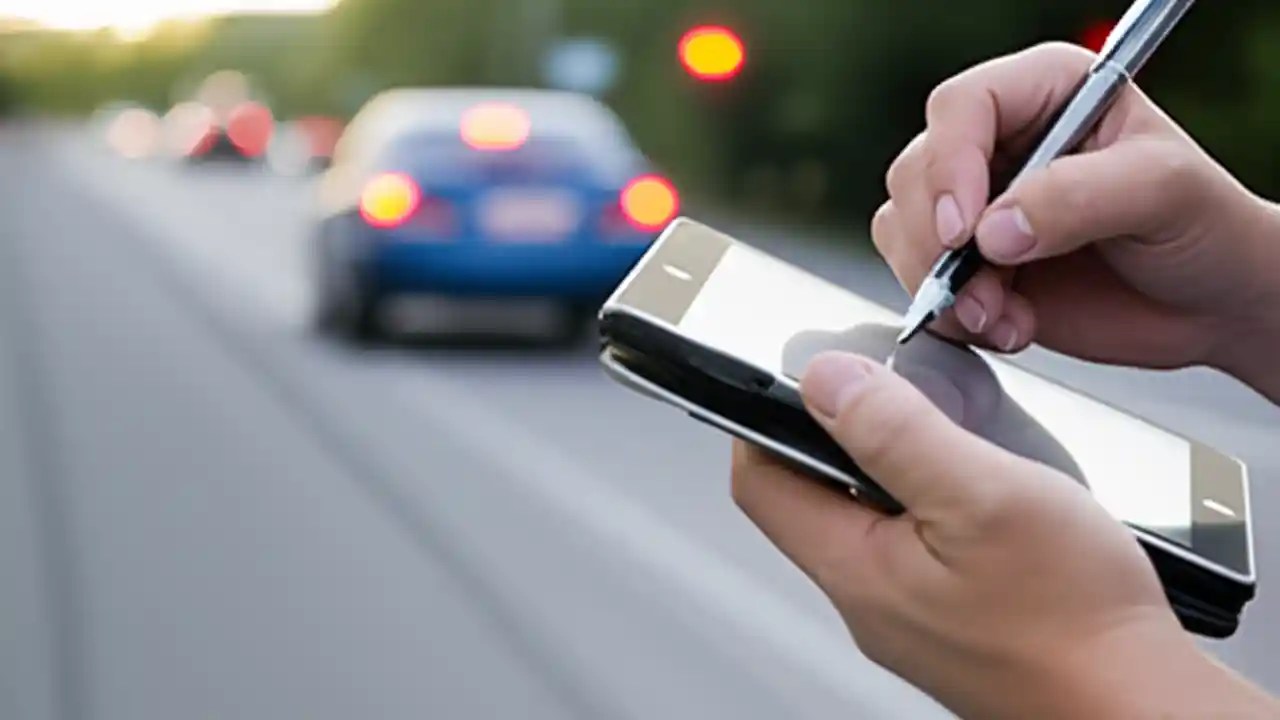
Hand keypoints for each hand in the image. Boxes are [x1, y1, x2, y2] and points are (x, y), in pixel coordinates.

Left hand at [731, 352, 1276, 718]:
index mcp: (854, 569)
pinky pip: (914, 546)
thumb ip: (895, 433)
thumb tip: (826, 379)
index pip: (759, 482)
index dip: (766, 416)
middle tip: (885, 394)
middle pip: (809, 497)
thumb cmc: (1076, 621)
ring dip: (892, 466)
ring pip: (867, 518)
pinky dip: (933, 503)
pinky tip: (983, 491)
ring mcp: (908, 614)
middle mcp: (869, 599)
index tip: (803, 376)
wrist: (1141, 706)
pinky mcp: (950, 619)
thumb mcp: (983, 495)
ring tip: (944, 437)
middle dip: (837, 435)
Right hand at [874, 42, 1279, 399]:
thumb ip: (1077, 198)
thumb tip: (993, 231)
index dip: (950, 166)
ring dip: (944, 286)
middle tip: (985, 283)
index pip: (961, 108)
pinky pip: (920, 284)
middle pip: (916, 174)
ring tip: (1006, 314)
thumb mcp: (1162, 190)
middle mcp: (999, 145)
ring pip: (903, 232)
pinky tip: (1011, 325)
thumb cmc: (1204, 226)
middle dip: (939, 242)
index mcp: (1044, 94)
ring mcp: (980, 209)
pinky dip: (954, 317)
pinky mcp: (971, 266)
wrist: (1211, 305)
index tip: (966, 228)